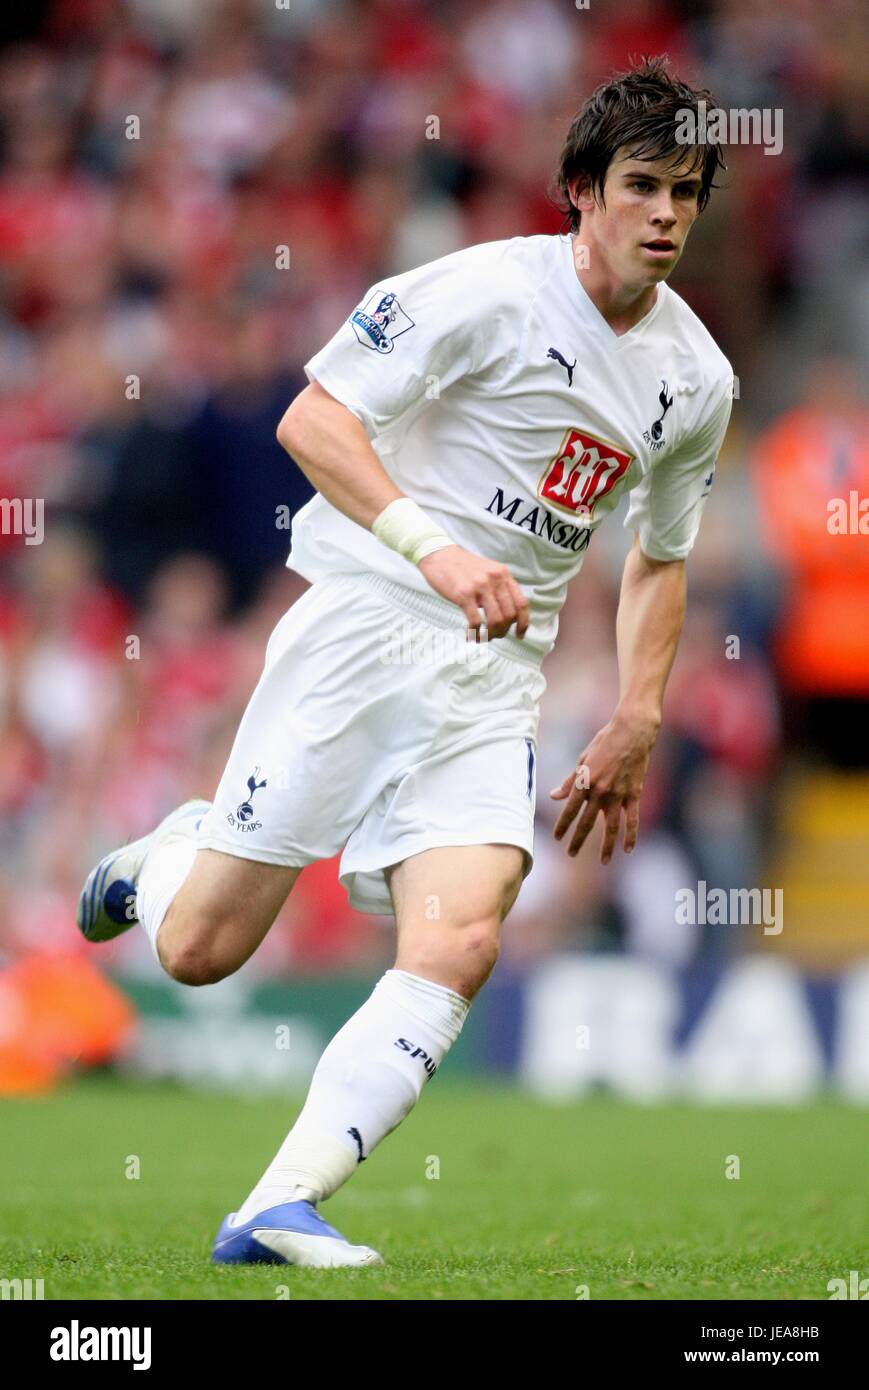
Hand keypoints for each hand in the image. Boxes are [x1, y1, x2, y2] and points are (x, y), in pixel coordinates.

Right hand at [418, 545, 528, 639]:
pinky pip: (476, 621)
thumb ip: (499, 588)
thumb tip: (507, 616)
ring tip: (482, 638)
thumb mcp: (488, 572)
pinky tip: (470, 635)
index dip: (523, 623)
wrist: (439, 555)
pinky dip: (475, 633)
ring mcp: (480, 586)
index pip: (521, 603)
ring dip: (490, 634)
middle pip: (509, 615)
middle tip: (494, 636)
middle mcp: (495, 579)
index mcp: (504, 574)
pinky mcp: (464, 594)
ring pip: (495, 620)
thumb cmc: (462, 567)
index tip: (519, 635)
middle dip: (503, 631)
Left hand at [549, 709, 658, 863]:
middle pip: (587, 822)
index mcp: (585, 782)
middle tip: (571, 854)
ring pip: (611, 826)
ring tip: (603, 861)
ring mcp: (619, 794)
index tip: (557, 838)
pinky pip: (632, 819)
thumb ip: (570, 781)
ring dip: (606, 846)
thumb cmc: (604, 742)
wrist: (632, 732)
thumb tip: (554, 796)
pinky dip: (631, 835)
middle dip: (578, 840)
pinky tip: (628, 849)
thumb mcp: (582, 759)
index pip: (570, 810)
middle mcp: (600, 791)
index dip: (563, 826)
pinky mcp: (634, 794)